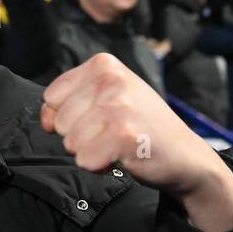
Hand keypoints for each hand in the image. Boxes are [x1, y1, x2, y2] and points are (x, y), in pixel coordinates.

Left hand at [41, 54, 232, 231]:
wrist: (185, 155)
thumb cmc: (140, 127)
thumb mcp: (103, 102)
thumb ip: (66, 104)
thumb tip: (47, 121)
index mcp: (103, 65)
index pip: (51, 97)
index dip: (70, 116)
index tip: (99, 118)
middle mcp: (111, 79)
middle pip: (60, 122)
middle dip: (82, 136)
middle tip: (113, 134)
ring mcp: (119, 106)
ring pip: (70, 143)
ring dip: (92, 153)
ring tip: (119, 145)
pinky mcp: (124, 134)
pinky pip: (85, 161)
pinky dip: (101, 166)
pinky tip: (124, 156)